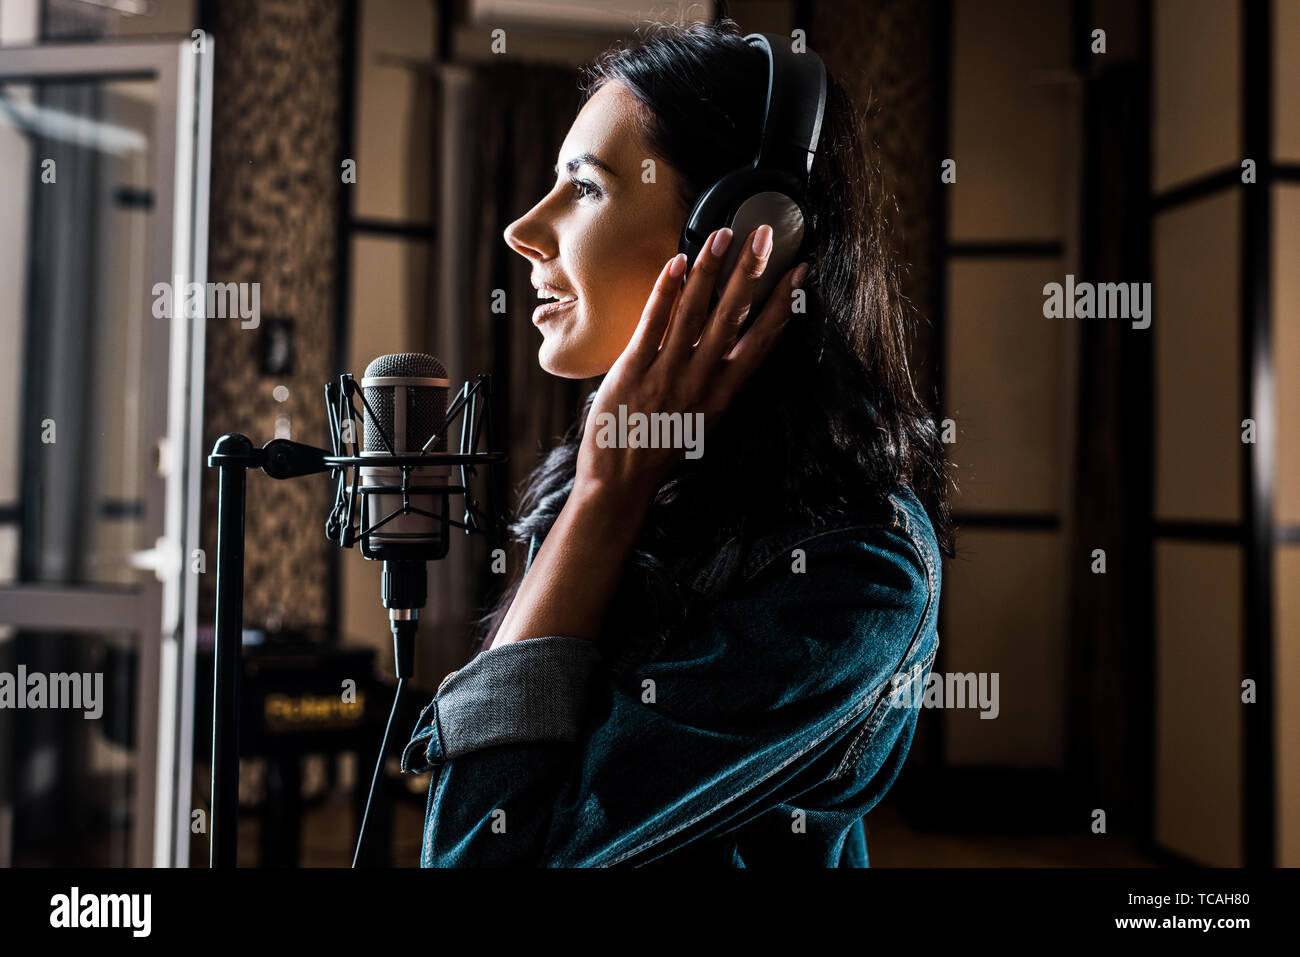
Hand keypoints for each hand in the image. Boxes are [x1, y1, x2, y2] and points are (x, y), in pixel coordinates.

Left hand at [574, 223, 808, 508]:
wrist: (621, 483)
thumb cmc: (661, 450)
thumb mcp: (704, 419)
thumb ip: (717, 381)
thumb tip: (730, 346)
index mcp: (724, 393)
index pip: (763, 340)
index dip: (783, 303)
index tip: (799, 272)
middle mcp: (703, 380)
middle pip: (735, 316)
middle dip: (752, 271)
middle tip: (766, 234)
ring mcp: (669, 373)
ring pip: (696, 312)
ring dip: (711, 269)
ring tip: (723, 235)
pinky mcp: (634, 370)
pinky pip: (654, 322)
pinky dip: (666, 291)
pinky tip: (677, 262)